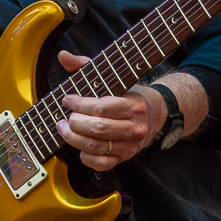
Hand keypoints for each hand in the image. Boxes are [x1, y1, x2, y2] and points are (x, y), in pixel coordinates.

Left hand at [55, 50, 169, 170]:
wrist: (156, 113)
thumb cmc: (131, 93)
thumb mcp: (114, 77)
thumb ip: (86, 65)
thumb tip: (63, 55)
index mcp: (134, 105)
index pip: (102, 107)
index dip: (80, 104)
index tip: (67, 99)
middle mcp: (135, 127)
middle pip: (98, 128)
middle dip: (75, 123)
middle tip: (65, 117)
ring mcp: (131, 145)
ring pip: (97, 147)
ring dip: (74, 139)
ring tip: (64, 129)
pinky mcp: (125, 157)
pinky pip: (102, 164)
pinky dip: (86, 157)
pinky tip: (79, 146)